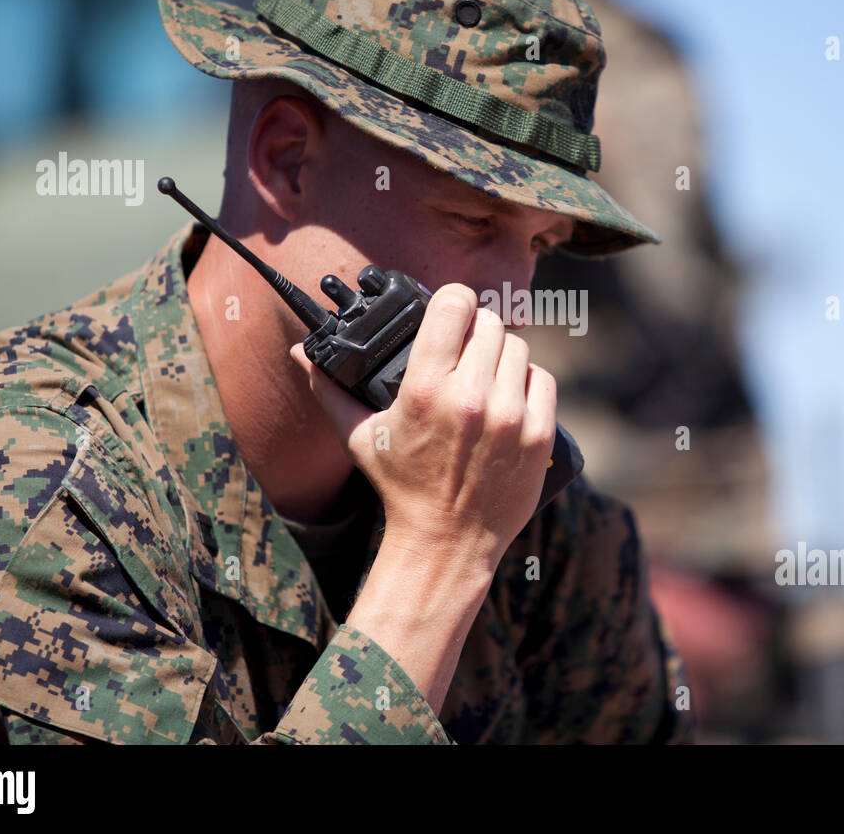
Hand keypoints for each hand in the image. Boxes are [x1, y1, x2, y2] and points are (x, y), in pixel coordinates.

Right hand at [289, 283, 556, 573]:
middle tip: (465, 351)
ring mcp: (510, 416)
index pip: (454, 306)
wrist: (447, 542)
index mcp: (426, 389)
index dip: (453, 301)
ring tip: (486, 376)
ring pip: (519, 348)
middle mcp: (472, 397)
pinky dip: (528, 383)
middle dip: (475, 332)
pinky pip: (543, 380)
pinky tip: (510, 396)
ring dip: (503, 356)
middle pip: (489, 324)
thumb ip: (331, 389)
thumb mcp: (360, 436)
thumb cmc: (401, 487)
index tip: (450, 311)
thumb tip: (301, 352)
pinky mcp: (538, 435)